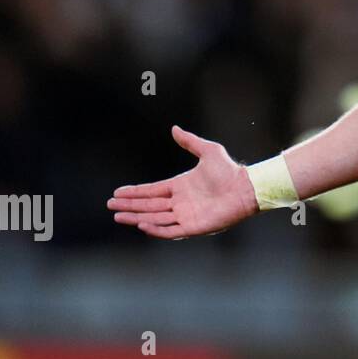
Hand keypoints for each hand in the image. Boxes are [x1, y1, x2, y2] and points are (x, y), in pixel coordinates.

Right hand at [107, 125, 259, 238]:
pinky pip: (170, 230)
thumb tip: (175, 128)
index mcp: (181, 186)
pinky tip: (141, 224)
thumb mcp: (208, 151)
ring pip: (155, 218)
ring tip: (119, 215)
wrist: (246, 187)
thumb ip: (190, 141)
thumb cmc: (230, 171)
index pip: (152, 190)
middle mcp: (180, 202)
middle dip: (129, 205)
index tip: (118, 192)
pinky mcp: (193, 226)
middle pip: (149, 205)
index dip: (135, 192)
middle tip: (111, 204)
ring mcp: (186, 215)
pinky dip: (155, 228)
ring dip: (136, 217)